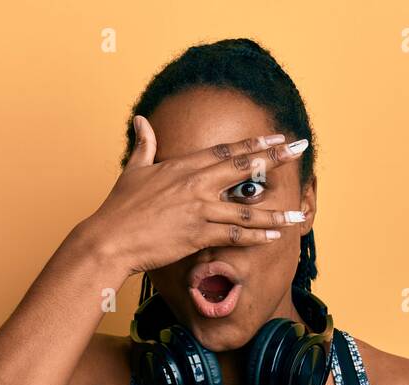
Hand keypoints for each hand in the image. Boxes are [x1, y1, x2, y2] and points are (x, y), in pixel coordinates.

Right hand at [84, 115, 308, 278]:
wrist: (109, 239)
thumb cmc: (119, 208)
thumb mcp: (133, 170)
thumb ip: (144, 145)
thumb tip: (141, 121)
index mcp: (183, 166)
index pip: (226, 150)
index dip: (254, 143)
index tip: (277, 138)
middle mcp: (195, 184)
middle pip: (243, 167)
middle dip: (274, 158)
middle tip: (299, 150)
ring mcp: (198, 210)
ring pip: (245, 209)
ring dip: (274, 212)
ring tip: (298, 214)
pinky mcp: (197, 235)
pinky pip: (234, 235)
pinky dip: (256, 236)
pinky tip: (274, 237)